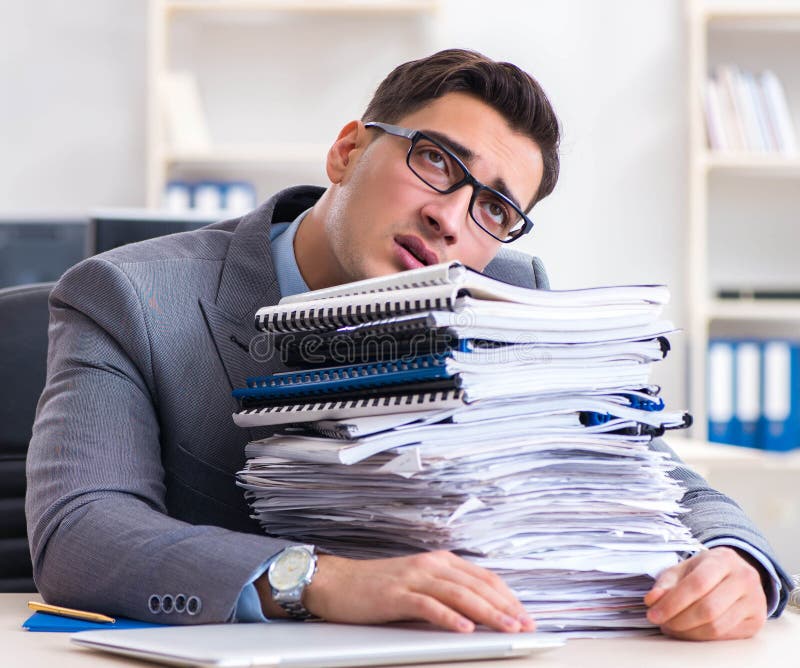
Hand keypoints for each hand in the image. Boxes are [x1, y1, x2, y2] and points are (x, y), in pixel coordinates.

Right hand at [257, 551, 534, 632]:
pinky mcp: (396, 593)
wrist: (336, 582)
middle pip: (476, 585)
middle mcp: (430, 564)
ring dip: (487, 612)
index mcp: (439, 561)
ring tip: (506, 628)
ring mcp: (413, 577)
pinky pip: (428, 605)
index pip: (482, 577)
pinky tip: (465, 629)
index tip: (525, 614)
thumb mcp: (418, 584)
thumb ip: (445, 591)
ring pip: (459, 594)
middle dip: (505, 606)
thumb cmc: (377, 587)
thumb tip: (478, 611)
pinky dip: (450, 617)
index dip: (507, 596)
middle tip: (526, 625)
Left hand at [644, 547, 766, 639]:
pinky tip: (688, 632)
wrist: (738, 573)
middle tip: (661, 623)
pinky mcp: (756, 623)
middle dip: (678, 620)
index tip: (653, 614)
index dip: (672, 602)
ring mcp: (754, 602)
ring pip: (716, 627)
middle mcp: (744, 580)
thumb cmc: (706, 570)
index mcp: (723, 560)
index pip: (697, 584)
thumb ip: (666, 582)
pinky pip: (725, 637)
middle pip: (707, 609)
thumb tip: (652, 600)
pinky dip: (701, 637)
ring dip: (688, 632)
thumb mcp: (684, 568)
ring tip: (672, 627)